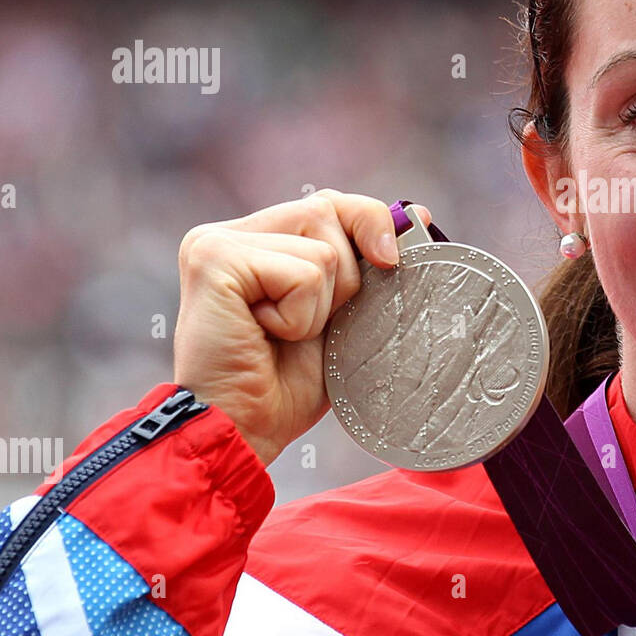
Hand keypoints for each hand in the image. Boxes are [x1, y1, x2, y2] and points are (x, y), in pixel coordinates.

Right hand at [172, 190, 432, 465]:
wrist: (242, 432)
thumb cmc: (287, 384)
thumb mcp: (341, 314)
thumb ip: (366, 262)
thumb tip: (421, 213)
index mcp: (257, 240)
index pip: (329, 203)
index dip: (370, 226)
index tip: (391, 260)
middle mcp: (230, 233)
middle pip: (330, 212)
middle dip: (346, 280)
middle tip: (307, 327)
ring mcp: (215, 243)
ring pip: (324, 252)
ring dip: (320, 309)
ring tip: (280, 336)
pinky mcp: (214, 259)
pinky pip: (304, 276)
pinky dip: (300, 318)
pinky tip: (264, 336)